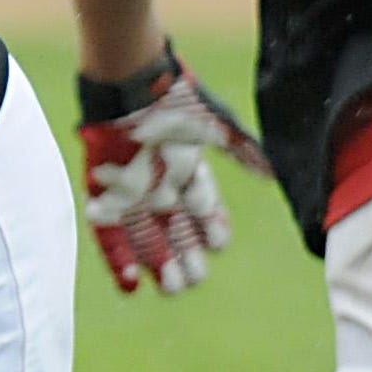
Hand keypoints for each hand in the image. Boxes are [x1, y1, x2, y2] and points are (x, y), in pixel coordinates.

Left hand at [76, 43, 268, 294]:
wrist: (130, 83)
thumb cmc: (172, 101)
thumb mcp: (214, 125)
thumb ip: (241, 149)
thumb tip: (269, 171)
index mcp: (186, 171)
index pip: (202, 210)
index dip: (211, 229)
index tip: (217, 245)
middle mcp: (157, 185)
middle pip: (173, 230)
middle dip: (185, 256)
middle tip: (193, 280)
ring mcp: (129, 190)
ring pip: (144, 236)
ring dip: (156, 262)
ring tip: (170, 287)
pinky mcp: (101, 193)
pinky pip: (109, 231)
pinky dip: (119, 256)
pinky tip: (131, 280)